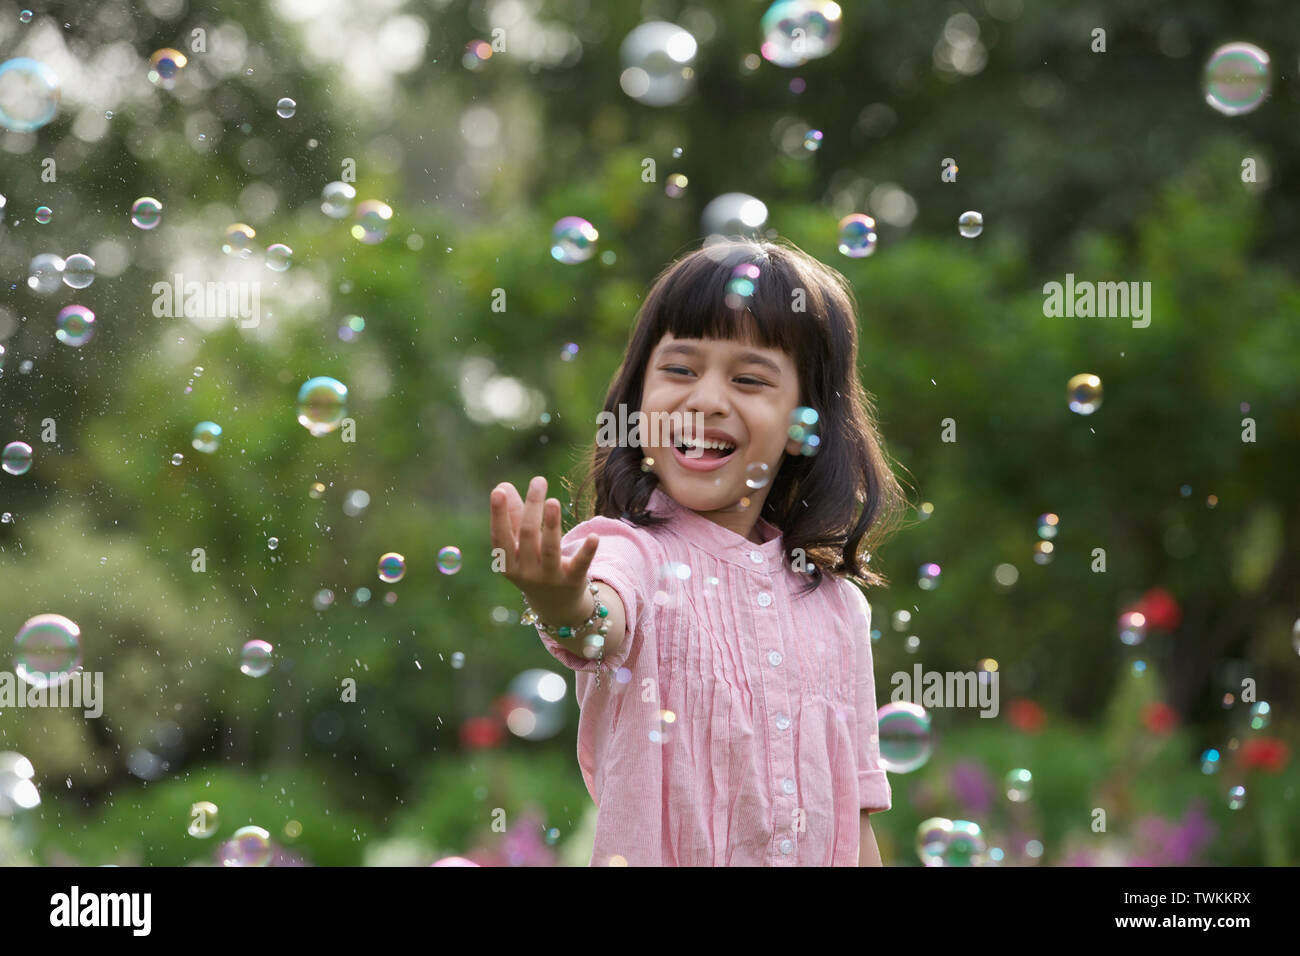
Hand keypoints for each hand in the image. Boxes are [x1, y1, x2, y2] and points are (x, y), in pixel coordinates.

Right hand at [489, 476, 598, 616]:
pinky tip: (594, 536)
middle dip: (531, 507)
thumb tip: (503, 486)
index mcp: (508, 562)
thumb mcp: (521, 547)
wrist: (556, 606)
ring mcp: (550, 578)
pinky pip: (580, 564)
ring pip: (550, 548)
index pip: (500, 536)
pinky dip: (587, 551)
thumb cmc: (534, 566)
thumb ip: (513, 517)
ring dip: (551, 525)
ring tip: (553, 501)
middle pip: (527, 535)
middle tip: (538, 481)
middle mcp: (526, 572)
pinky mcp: (573, 581)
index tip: (499, 491)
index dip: (498, 515)